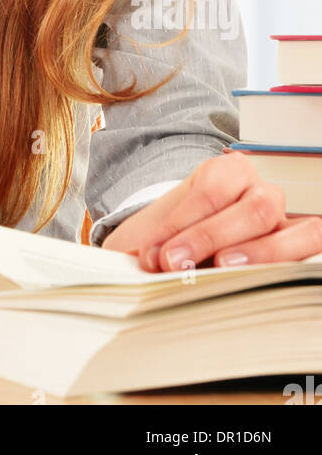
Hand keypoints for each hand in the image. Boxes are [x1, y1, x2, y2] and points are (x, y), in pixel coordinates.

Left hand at [100, 152, 321, 270]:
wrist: (189, 243)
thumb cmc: (179, 235)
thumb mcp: (166, 231)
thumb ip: (158, 243)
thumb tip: (149, 260)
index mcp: (229, 172)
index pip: (212, 191)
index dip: (183, 223)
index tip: (155, 254)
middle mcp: (264, 192)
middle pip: (255, 209)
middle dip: (213, 237)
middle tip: (175, 264)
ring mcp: (288, 223)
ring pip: (299, 230)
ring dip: (262, 254)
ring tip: (222, 269)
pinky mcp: (301, 248)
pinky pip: (313, 252)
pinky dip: (293, 264)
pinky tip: (263, 282)